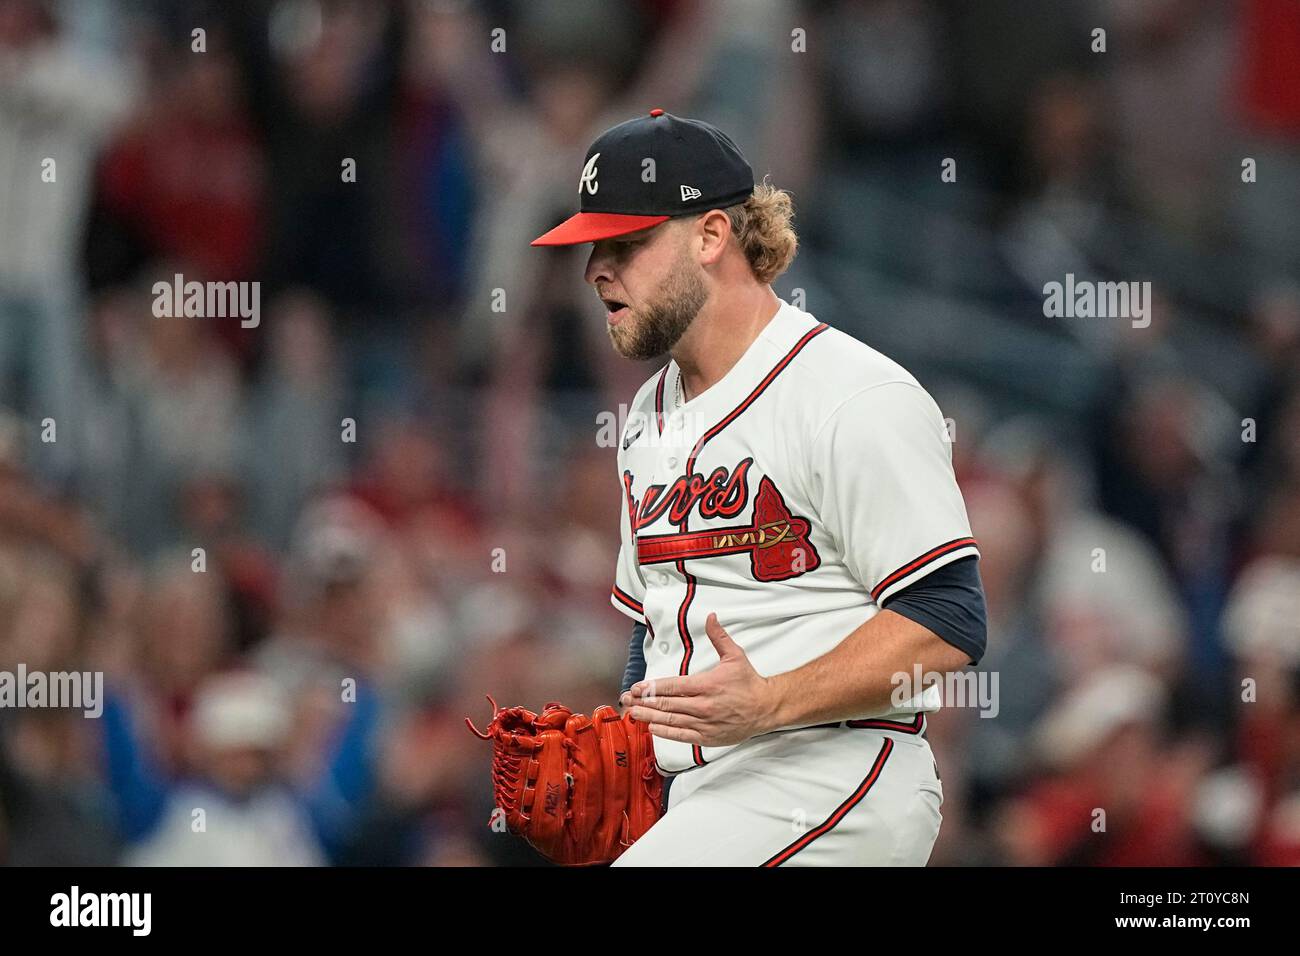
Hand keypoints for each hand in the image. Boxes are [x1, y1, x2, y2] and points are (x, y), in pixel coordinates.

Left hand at [626, 613, 780, 747]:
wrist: (766, 708)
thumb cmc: (749, 683)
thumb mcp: (735, 655)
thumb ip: (718, 637)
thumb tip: (710, 617)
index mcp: (707, 685)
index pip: (673, 686)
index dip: (652, 687)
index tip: (637, 687)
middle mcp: (704, 706)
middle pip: (667, 704)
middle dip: (644, 702)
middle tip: (626, 700)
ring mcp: (705, 723)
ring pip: (671, 720)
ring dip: (650, 717)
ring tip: (633, 713)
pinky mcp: (708, 737)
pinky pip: (682, 735)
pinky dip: (665, 733)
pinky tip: (652, 728)